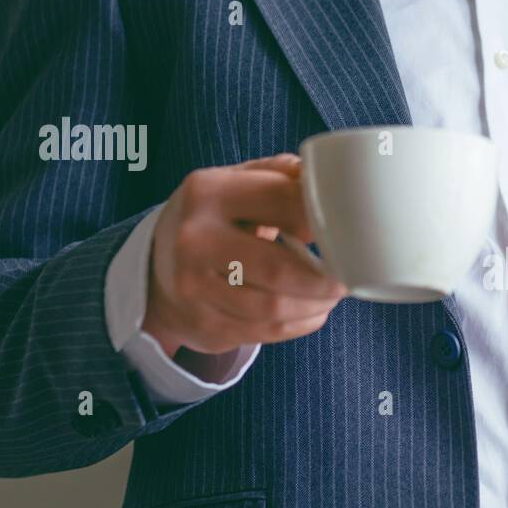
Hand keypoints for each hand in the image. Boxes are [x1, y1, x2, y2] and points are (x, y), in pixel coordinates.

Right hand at [143, 154, 346, 357]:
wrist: (158, 265)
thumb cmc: (215, 218)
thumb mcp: (235, 182)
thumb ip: (280, 175)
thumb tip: (332, 181)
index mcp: (208, 193)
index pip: (280, 201)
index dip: (322, 217)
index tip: (348, 229)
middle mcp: (194, 241)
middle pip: (278, 269)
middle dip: (325, 279)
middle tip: (349, 278)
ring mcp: (193, 288)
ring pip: (273, 308)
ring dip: (316, 305)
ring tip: (332, 295)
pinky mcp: (203, 325)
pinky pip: (264, 332)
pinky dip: (299, 324)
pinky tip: (312, 311)